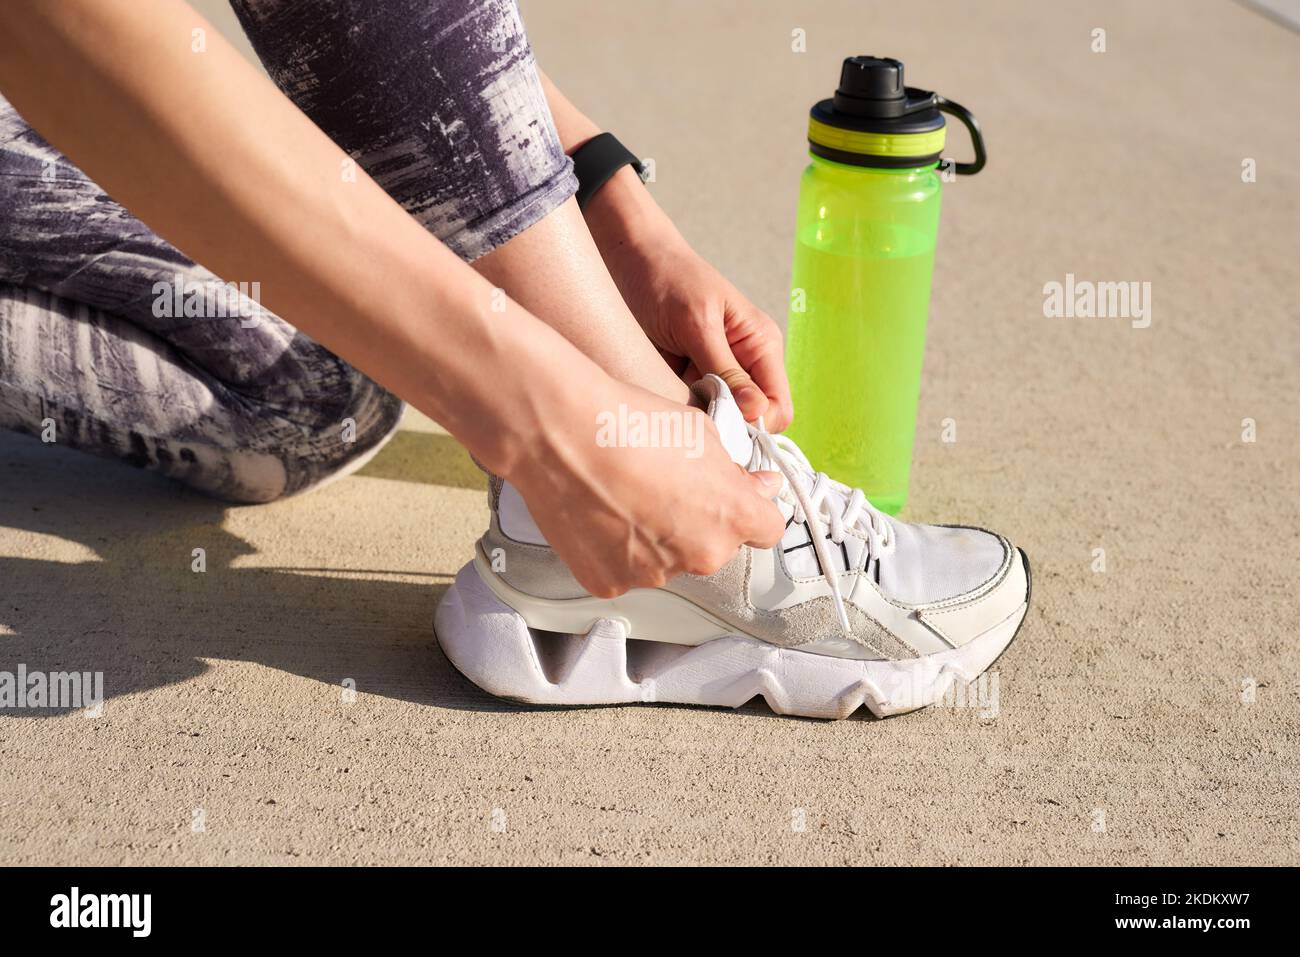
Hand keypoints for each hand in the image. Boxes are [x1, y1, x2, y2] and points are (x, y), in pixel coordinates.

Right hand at [507, 375, 784, 597]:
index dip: (748, 510)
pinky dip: (616, 549)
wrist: (562, 434)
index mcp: (732, 516)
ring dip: (655, 538)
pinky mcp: (611, 582)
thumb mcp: (700, 431)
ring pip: (667, 561)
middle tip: (662, 486)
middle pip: (713, 548)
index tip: (732, 498)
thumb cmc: (629, 423)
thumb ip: (735, 470)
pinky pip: (624, 570)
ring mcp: (655, 574)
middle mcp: (701, 555)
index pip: (766, 529)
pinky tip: (601, 513)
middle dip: (697, 523)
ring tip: (623, 495)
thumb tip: (758, 485)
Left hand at [585, 170, 793, 430]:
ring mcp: (714, 373)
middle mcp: (744, 364)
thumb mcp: (696, 324)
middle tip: (687, 412)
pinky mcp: (686, 378)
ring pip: (716, 418)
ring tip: (665, 394)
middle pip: (749, 420)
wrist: (628, 257)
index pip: (777, 408)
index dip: (755, 426)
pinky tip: (656, 390)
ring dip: (694, 416)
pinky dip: (674, 407)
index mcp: (760, 345)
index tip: (720, 425)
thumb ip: (725, 369)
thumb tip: (757, 412)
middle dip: (722, 424)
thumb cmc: (667, 278)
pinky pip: (689, 409)